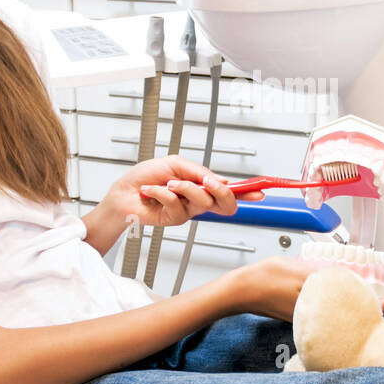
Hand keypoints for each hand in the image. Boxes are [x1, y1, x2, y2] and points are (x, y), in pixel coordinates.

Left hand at [105, 155, 265, 228]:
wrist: (123, 193)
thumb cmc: (144, 177)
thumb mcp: (174, 164)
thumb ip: (197, 171)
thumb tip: (216, 178)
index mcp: (201, 185)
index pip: (228, 190)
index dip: (246, 192)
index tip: (260, 191)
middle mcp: (198, 200)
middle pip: (225, 204)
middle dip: (221, 191)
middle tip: (210, 182)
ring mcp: (188, 211)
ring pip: (202, 202)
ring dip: (184, 188)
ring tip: (168, 184)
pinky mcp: (174, 219)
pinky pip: (177, 205)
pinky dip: (162, 193)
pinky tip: (151, 191)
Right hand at [227, 256, 383, 320]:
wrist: (241, 289)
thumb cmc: (266, 279)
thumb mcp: (300, 270)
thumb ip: (325, 276)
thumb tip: (350, 279)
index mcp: (316, 306)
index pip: (354, 305)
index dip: (377, 302)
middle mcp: (313, 315)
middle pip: (348, 311)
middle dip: (367, 304)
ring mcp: (306, 315)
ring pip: (337, 310)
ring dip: (351, 301)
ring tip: (366, 294)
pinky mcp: (299, 313)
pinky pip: (324, 308)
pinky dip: (334, 301)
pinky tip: (336, 291)